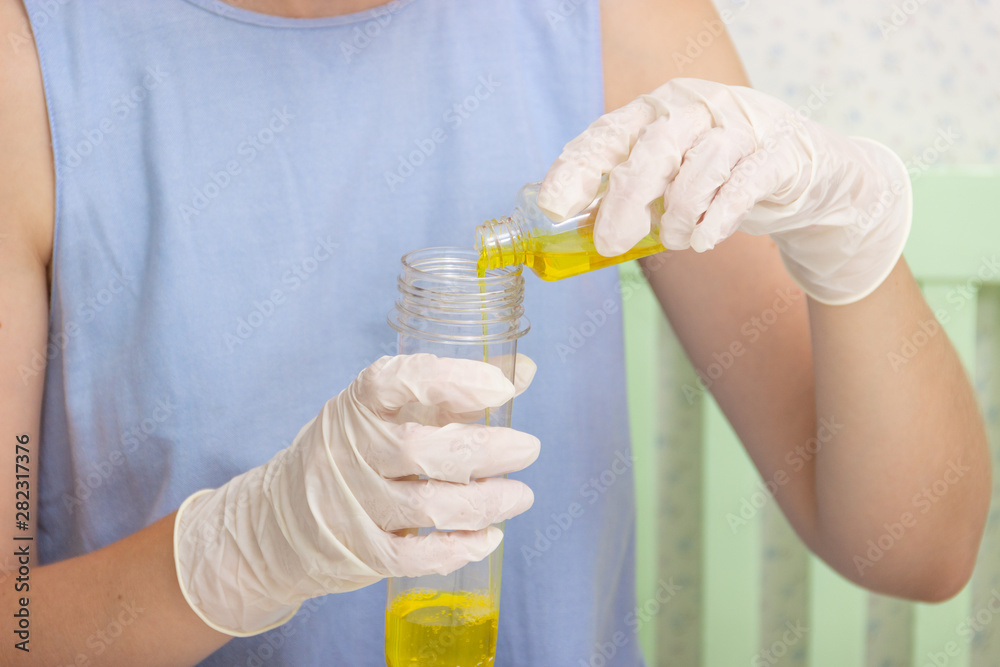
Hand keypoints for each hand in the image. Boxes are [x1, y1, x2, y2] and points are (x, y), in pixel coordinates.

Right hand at [173, 354, 539, 635]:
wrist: (278, 524)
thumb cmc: (352, 455)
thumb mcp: (388, 413)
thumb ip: (454, 392)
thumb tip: (523, 371)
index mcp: (356, 405)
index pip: (394, 381)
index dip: (452, 378)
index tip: (500, 385)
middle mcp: (349, 451)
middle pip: (420, 449)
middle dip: (485, 449)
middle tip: (528, 448)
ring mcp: (351, 505)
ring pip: (426, 506)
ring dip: (484, 502)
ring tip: (521, 495)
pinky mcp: (359, 552)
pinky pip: (415, 557)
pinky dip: (458, 548)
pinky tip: (489, 536)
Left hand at [537, 78, 911, 304]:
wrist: (810, 176)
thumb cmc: (724, 177)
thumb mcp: (670, 179)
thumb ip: (631, 195)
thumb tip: (581, 231)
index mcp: (659, 109)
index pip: (609, 134)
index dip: (577, 169)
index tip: (553, 206)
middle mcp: (698, 107)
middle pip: (651, 149)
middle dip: (624, 204)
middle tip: (611, 245)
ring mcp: (742, 127)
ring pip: (698, 166)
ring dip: (678, 215)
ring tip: (675, 240)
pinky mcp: (781, 153)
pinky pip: (744, 183)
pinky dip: (718, 217)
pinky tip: (703, 240)